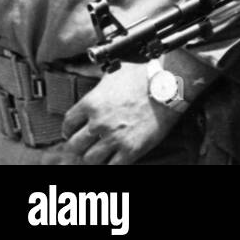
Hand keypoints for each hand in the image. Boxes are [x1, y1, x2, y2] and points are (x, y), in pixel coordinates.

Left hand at [60, 62, 182, 165]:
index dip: (69, 129)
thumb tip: (96, 89)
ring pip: (89, 159)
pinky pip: (111, 166)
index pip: (68, 123)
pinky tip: (112, 159)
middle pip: (74, 145)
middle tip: (83, 145)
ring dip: (92, 156)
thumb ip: (100, 86)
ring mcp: (114, 138)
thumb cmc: (145, 75)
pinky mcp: (131, 149)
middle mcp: (99, 122)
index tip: (72, 132)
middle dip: (77, 146)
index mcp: (91, 103)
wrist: (170, 85)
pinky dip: (109, 164)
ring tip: (97, 153)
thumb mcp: (115, 73)